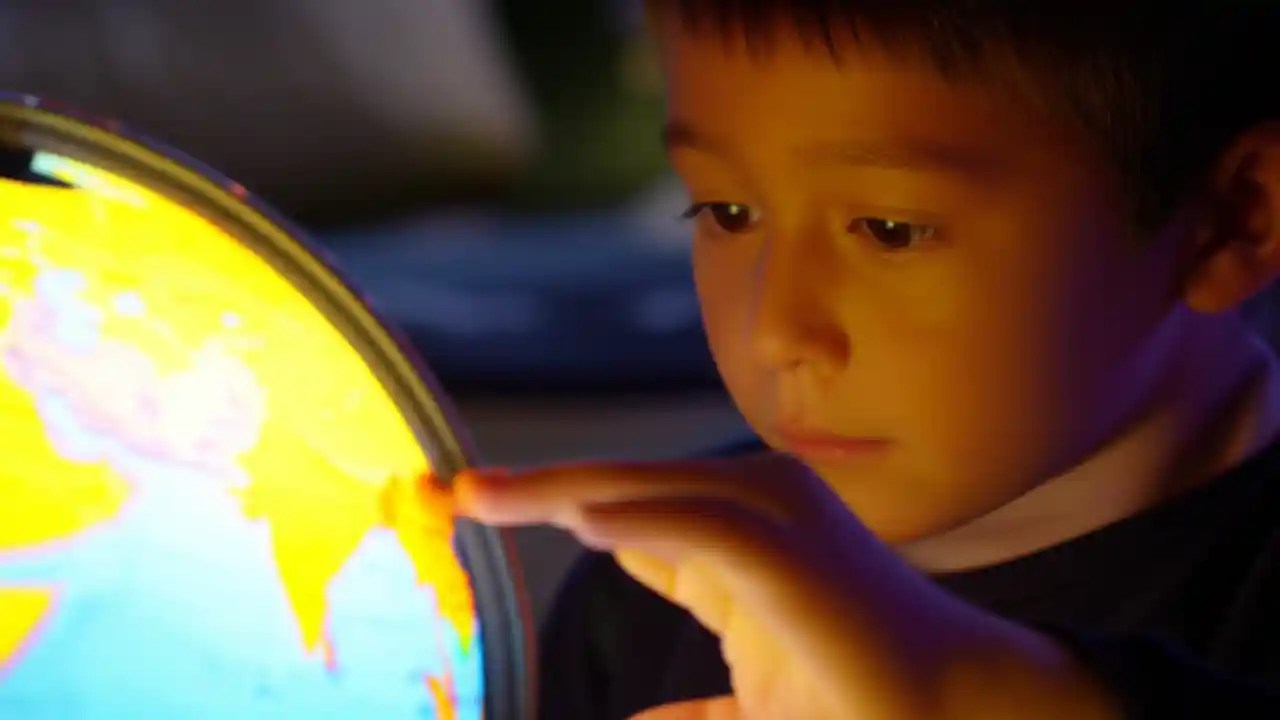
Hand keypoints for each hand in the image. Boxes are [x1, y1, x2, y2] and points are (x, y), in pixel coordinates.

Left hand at [455, 454, 1119, 719]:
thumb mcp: (754, 705)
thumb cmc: (862, 703)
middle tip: (458, 495)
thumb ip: (695, 713)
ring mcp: (779, 521)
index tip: (484, 510)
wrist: (959, 713)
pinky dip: (643, 521)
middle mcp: (757, 509)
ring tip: (484, 497)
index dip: (556, 505)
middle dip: (540, 489)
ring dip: (563, 490)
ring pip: (653, 492)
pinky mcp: (796, 554)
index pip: (631, 508)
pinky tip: (580, 521)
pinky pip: (705, 526)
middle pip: (627, 488)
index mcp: (740, 539)